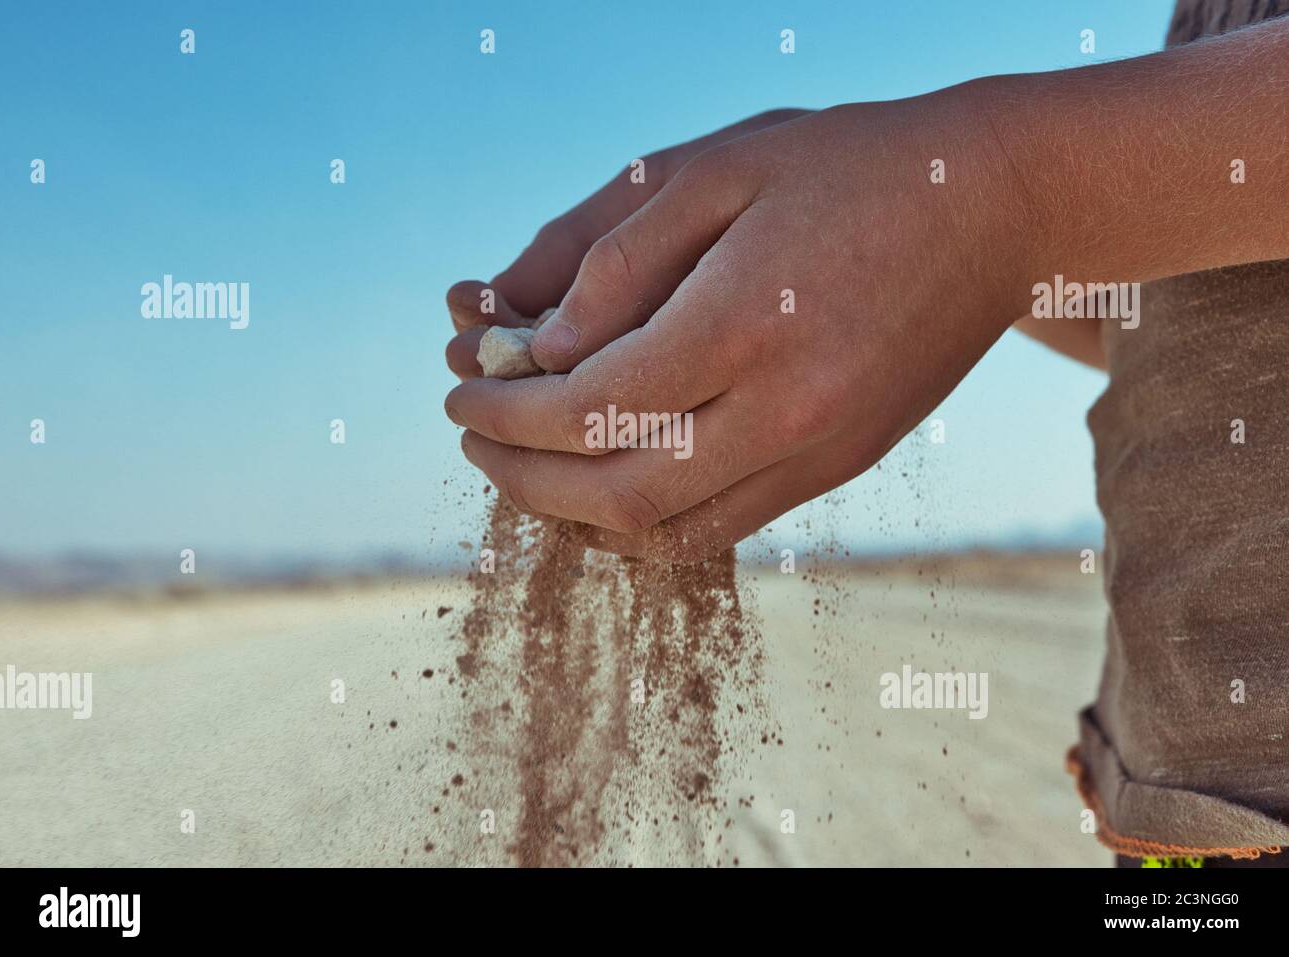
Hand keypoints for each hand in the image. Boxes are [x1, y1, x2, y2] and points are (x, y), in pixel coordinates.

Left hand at [445, 81, 1036, 560]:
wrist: (993, 206)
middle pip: (616, 493)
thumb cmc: (849, 167)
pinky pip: (721, 528)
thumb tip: (537, 348)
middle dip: (523, 478)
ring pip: (668, 532)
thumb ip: (615, 260)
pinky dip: (646, 526)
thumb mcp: (718, 169)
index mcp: (744, 324)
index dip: (507, 413)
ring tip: (528, 469)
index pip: (589, 406)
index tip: (459, 395)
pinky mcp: (840, 469)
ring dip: (577, 516)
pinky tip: (608, 485)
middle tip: (474, 442)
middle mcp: (784, 412)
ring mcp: (819, 454)